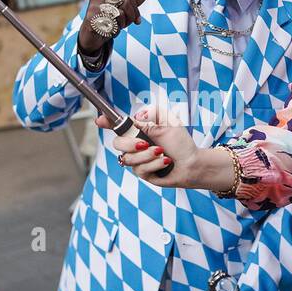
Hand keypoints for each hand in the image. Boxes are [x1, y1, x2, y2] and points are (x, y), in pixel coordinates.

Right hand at [77, 0, 150, 53]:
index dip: (135, 6)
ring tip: (116, 27)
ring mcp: (94, 6)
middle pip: (127, 0)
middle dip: (132, 15)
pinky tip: (110, 31)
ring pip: (121, 12)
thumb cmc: (107, 21)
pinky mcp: (92, 18)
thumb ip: (133, 0)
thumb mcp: (123, 10)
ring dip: (123, 24)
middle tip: (127, 24)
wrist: (91, 37)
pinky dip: (116, 30)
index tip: (135, 18)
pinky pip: (112, 24)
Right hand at [97, 97, 232, 189]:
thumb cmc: (181, 143)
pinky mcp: (143, 173)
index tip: (99, 121)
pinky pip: (140, 170)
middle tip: (145, 144)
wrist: (192, 163)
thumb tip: (135, 117)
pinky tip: (166, 162)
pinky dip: (155, 164)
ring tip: (163, 153)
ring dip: (148, 156)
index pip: (118, 126)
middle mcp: (135, 146)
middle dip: (130, 144)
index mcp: (139, 131)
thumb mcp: (168, 123)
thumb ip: (151, 117)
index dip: (106, 122)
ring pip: (130, 159)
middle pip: (117, 144)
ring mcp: (138, 160)